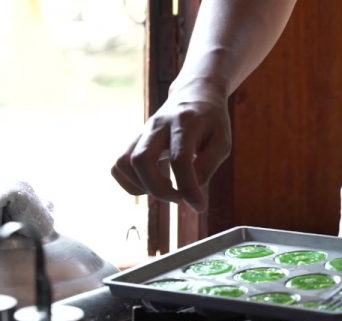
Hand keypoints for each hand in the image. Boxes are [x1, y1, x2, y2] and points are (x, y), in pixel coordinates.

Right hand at [111, 87, 230, 211]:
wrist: (193, 94)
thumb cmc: (212, 122)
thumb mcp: (222, 141)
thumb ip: (208, 165)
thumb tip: (190, 190)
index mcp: (185, 123)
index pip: (180, 159)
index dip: (188, 187)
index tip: (199, 206)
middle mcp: (158, 125)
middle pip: (141, 160)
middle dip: (158, 189)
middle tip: (179, 198)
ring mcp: (142, 132)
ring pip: (124, 163)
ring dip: (142, 187)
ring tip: (166, 190)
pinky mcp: (135, 140)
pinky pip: (119, 166)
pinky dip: (131, 183)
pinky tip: (152, 184)